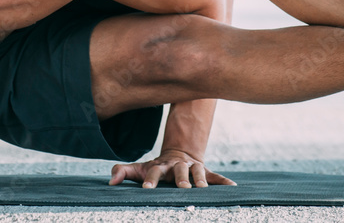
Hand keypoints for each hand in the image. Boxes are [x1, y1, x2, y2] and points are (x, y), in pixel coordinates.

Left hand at [109, 149, 235, 188]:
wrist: (178, 154)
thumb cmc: (155, 167)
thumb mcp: (139, 168)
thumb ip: (124, 172)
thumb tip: (110, 182)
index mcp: (161, 166)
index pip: (154, 171)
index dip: (150, 179)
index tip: (146, 188)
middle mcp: (177, 165)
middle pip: (179, 171)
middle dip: (181, 178)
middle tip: (182, 188)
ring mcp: (192, 167)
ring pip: (198, 171)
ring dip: (200, 179)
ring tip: (203, 188)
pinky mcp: (205, 171)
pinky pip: (216, 176)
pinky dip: (224, 181)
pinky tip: (233, 187)